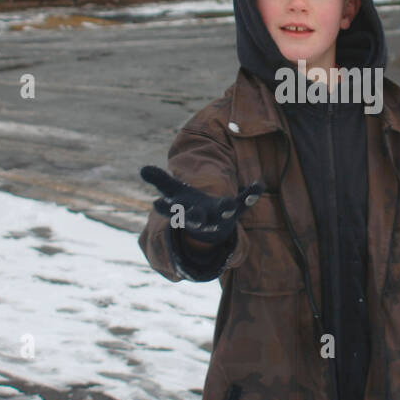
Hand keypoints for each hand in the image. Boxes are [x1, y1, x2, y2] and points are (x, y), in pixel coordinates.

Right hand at [140, 165, 263, 243]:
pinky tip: (258, 185)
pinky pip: (244, 203)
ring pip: (221, 214)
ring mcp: (219, 216)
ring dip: (225, 209)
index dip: (164, 208)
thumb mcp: (174, 192)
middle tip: (193, 215)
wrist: (210, 230)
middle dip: (194, 217)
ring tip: (229, 205)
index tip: (156, 203)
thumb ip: (160, 180)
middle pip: (195, 218)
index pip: (170, 212)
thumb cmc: (188, 206)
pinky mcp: (235, 211)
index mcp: (183, 212)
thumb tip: (142, 168)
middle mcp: (200, 217)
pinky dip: (251, 194)